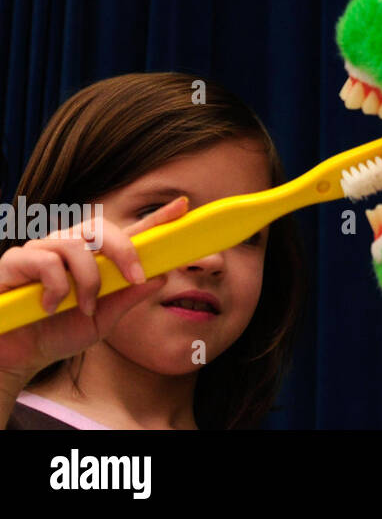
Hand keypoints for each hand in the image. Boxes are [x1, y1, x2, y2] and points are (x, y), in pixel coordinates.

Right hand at [0, 196, 188, 381]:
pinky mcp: (14, 261)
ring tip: (83, 308)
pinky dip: (56, 288)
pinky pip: (45, 261)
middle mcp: (68, 247)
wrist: (19, 357)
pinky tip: (50, 307)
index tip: (183, 206)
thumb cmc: (57, 333)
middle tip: (135, 276)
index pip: (127, 232)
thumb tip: (161, 276)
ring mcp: (40, 250)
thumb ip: (127, 298)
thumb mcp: (102, 320)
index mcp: (93, 258)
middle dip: (125, 250)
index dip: (155, 218)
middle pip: (102, 227)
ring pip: (76, 247)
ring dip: (88, 281)